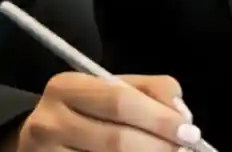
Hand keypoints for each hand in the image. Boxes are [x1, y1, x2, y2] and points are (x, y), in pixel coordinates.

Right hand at [7, 72, 201, 151]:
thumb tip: (181, 115)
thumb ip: (152, 91)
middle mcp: (48, 122)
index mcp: (66, 87)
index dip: (159, 118)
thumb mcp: (113, 88)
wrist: (42, 138)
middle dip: (158, 146)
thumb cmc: (88, 110)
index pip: (120, 101)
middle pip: (116, 139)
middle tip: (185, 150)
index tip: (190, 130)